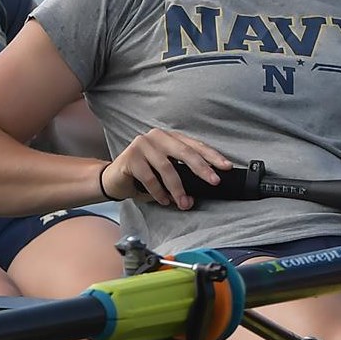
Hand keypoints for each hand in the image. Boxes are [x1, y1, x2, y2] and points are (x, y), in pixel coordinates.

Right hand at [102, 128, 230, 209]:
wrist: (114, 179)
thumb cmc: (144, 175)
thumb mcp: (167, 172)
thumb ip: (183, 174)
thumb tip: (202, 188)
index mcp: (170, 137)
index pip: (195, 145)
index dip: (212, 156)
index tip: (226, 167)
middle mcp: (157, 137)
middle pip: (185, 152)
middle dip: (202, 168)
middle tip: (213, 181)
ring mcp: (143, 144)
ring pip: (167, 168)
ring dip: (178, 189)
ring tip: (184, 203)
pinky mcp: (131, 157)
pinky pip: (150, 178)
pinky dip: (159, 192)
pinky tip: (164, 200)